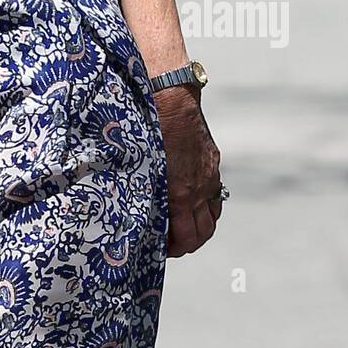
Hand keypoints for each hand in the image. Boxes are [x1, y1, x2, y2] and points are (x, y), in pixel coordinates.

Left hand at [155, 86, 222, 256]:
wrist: (170, 96)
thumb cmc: (147, 127)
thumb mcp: (140, 163)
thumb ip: (144, 189)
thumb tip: (131, 208)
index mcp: (180, 194)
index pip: (186, 239)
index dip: (174, 250)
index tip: (161, 249)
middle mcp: (198, 189)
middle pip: (202, 234)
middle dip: (187, 244)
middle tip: (170, 243)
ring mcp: (209, 177)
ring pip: (212, 218)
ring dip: (199, 228)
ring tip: (182, 228)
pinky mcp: (212, 163)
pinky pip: (215, 196)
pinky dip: (207, 208)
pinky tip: (193, 206)